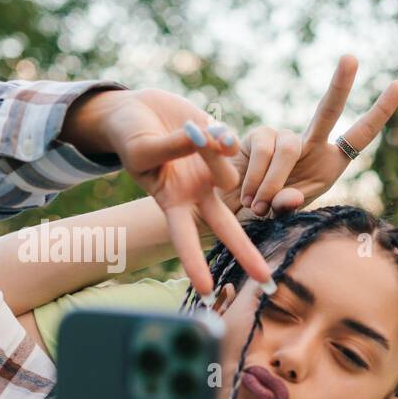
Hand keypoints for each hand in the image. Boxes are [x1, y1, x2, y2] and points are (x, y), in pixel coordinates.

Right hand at [65, 88, 271, 293]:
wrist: (139, 108)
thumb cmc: (129, 136)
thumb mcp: (142, 148)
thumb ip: (173, 148)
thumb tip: (206, 141)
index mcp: (172, 203)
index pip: (184, 238)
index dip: (193, 263)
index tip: (205, 291)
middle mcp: (198, 195)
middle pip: (226, 228)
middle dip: (246, 253)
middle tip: (267, 281)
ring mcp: (213, 174)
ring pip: (229, 174)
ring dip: (210, 151)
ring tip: (187, 131)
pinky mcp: (224, 149)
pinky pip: (233, 145)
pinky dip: (221, 134)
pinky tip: (205, 126)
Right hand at [223, 55, 397, 220]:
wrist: (237, 210)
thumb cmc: (269, 212)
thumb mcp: (286, 215)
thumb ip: (290, 208)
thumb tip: (289, 198)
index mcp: (331, 161)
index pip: (360, 135)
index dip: (379, 112)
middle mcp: (311, 143)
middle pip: (328, 110)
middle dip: (340, 85)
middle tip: (351, 58)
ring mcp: (283, 135)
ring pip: (288, 148)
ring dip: (273, 182)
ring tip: (259, 206)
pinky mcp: (259, 135)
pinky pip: (263, 152)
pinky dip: (256, 178)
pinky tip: (246, 194)